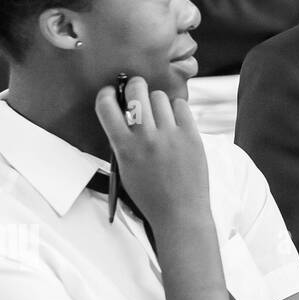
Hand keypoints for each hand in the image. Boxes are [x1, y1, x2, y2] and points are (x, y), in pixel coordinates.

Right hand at [94, 75, 210, 228]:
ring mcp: (171, 135)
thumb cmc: (150, 194)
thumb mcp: (125, 169)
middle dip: (134, 87)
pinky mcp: (191, 136)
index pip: (106, 107)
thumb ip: (122, 142)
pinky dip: (176, 109)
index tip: (110, 93)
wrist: (180, 212)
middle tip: (137, 91)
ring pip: (160, 97)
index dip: (106, 94)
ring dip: (156, 101)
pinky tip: (174, 120)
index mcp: (124, 148)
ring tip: (158, 114)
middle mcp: (146, 138)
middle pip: (137, 91)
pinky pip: (181, 106)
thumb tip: (122, 112)